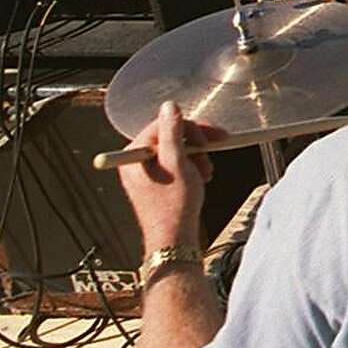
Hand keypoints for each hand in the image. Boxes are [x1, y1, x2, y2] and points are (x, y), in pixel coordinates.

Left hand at [116, 101, 221, 251]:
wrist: (175, 240)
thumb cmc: (174, 207)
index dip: (190, 129)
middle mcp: (136, 162)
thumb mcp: (176, 163)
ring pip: (176, 150)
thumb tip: (169, 107)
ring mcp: (146, 173)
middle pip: (170, 137)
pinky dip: (192, 168)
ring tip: (206, 172)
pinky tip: (201, 177)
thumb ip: (171, 132)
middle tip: (214, 148)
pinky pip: (176, 164)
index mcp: (133, 156)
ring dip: (196, 157)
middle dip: (195, 144)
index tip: (210, 136)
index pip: (163, 126)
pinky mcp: (157, 183)